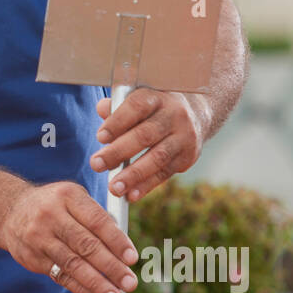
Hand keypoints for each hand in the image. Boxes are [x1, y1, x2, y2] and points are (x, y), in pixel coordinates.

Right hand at [1, 181, 138, 292]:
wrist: (10, 211)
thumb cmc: (54, 205)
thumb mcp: (73, 198)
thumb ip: (98, 218)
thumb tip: (124, 249)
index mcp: (68, 197)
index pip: (96, 221)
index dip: (116, 241)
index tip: (132, 258)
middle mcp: (52, 216)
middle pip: (86, 245)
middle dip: (111, 267)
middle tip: (130, 283)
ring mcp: (40, 238)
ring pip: (73, 264)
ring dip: (97, 284)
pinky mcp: (33, 258)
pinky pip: (60, 276)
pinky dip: (80, 289)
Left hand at [90, 88, 211, 203]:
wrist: (196, 115)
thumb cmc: (155, 108)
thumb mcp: (139, 99)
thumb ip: (117, 106)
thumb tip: (102, 110)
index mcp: (157, 97)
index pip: (136, 107)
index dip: (118, 122)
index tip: (100, 137)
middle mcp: (174, 115)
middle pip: (145, 135)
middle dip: (118, 152)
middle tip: (96, 164)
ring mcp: (184, 137)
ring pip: (157, 157)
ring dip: (133, 175)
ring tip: (114, 188)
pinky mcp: (188, 157)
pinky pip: (165, 173)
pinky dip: (146, 186)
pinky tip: (131, 195)